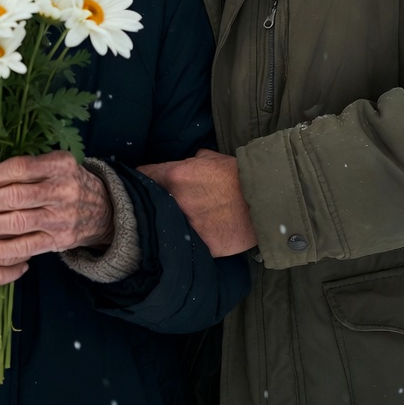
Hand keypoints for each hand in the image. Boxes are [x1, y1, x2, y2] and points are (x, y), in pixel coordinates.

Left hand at [0, 151, 113, 263]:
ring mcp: (62, 217)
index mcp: (61, 164)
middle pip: (16, 196)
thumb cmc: (65, 183)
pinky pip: (25, 246)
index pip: (21, 168)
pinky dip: (1, 249)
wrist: (101, 210)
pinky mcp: (59, 241)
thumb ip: (27, 169)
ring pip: (18, 222)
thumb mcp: (55, 165)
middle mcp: (63, 189)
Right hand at [0, 185, 28, 286]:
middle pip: (2, 227)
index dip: (17, 203)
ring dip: (22, 249)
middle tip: (37, 222)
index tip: (31, 202)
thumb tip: (11, 194)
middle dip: (24, 226)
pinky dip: (12, 273)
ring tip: (32, 243)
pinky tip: (22, 266)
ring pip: (2, 253)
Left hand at [138, 148, 256, 255]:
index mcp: (175, 175)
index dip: (139, 180)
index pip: (141, 176)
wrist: (264, 200)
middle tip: (154, 207)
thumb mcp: (210, 158)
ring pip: (163, 227)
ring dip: (165, 226)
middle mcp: (175, 201)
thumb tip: (185, 163)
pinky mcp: (200, 246)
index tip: (139, 186)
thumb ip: (191, 162)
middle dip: (149, 204)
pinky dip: (185, 243)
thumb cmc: (238, 175)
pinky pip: (184, 245)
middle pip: (148, 204)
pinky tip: (188, 241)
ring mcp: (186, 225)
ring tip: (170, 226)